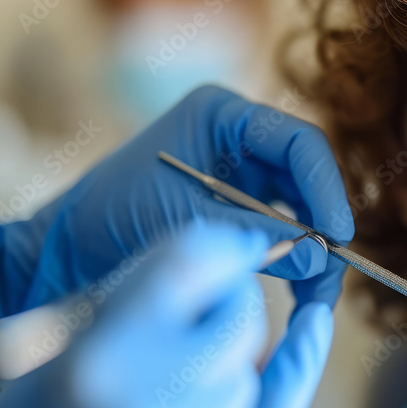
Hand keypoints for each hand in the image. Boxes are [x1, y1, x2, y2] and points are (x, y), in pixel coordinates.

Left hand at [0, 85, 355, 317]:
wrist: (69, 246)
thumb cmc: (112, 217)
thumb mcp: (187, 223)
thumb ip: (255, 236)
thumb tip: (322, 258)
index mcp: (222, 115)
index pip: (298, 143)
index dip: (326, 188)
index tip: (338, 235)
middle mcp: (240, 137)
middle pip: (308, 175)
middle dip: (324, 224)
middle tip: (333, 271)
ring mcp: (243, 170)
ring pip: (303, 205)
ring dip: (315, 247)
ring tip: (318, 292)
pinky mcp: (241, 204)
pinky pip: (284, 225)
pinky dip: (295, 256)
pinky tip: (301, 286)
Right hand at [0, 224, 334, 407]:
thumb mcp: (58, 340)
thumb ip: (144, 292)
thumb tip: (238, 248)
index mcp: (92, 364)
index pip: (192, 266)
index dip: (224, 246)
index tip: (236, 243)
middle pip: (240, 319)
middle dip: (228, 302)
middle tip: (197, 312)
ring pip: (251, 368)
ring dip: (230, 355)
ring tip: (179, 371)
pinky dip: (298, 365)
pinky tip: (312, 327)